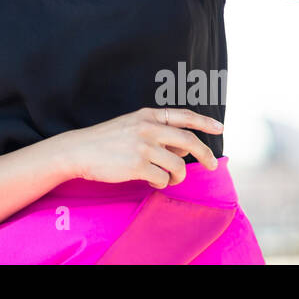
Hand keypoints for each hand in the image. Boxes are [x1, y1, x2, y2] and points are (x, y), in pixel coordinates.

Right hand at [59, 107, 221, 187]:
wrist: (79, 150)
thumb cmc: (106, 140)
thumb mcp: (131, 126)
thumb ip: (156, 132)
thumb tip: (182, 150)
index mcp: (147, 115)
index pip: (183, 116)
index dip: (204, 122)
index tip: (220, 128)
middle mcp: (147, 128)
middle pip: (188, 141)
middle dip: (205, 154)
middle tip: (212, 165)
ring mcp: (143, 146)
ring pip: (177, 165)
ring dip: (177, 176)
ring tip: (168, 179)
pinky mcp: (137, 165)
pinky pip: (162, 178)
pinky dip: (161, 183)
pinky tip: (152, 181)